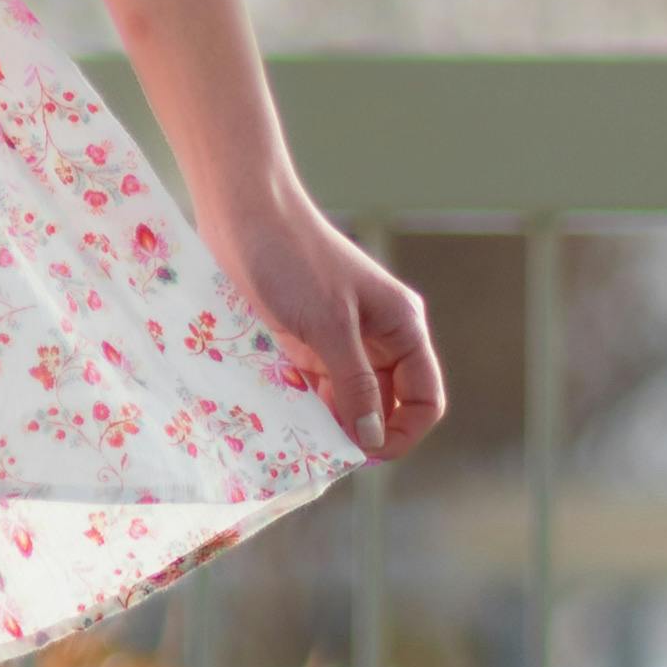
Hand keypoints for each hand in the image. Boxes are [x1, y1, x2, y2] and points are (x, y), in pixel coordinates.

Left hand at [204, 167, 443, 459]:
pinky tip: (281, 416)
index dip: (402, 433)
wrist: (242, 211)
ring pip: (347, 402)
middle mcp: (378, 338)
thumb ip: (355, 385)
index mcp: (402, 327)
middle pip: (385, 406)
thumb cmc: (291, 260)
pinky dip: (303, 406)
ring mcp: (339, 340)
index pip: (424, 400)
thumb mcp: (329, 327)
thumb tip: (373, 440)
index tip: (362, 454)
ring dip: (328, 422)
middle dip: (360, 432)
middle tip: (321, 451)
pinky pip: (314, 388)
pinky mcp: (303, 342)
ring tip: (297, 435)